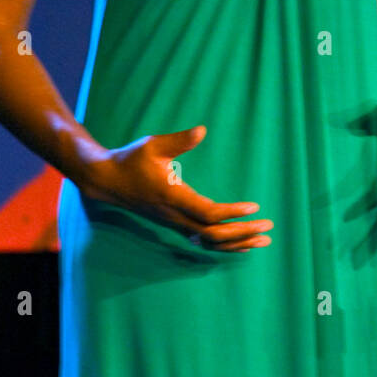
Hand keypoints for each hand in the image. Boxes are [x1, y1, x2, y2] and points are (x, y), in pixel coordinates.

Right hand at [79, 125, 271, 251]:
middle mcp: (174, 216)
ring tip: (263, 240)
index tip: (255, 207)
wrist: (106, 180)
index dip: (232, 213)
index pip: (207, 213)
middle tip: (269, 225)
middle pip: (213, 234)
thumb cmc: (131, 160)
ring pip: (209, 242)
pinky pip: (202, 241)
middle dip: (242, 232)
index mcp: (172, 198)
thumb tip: (202, 130)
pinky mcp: (174, 224)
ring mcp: (174, 223)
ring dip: (237, 243)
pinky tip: (241, 244)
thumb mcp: (153, 144)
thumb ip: (179, 141)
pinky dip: (223, 245)